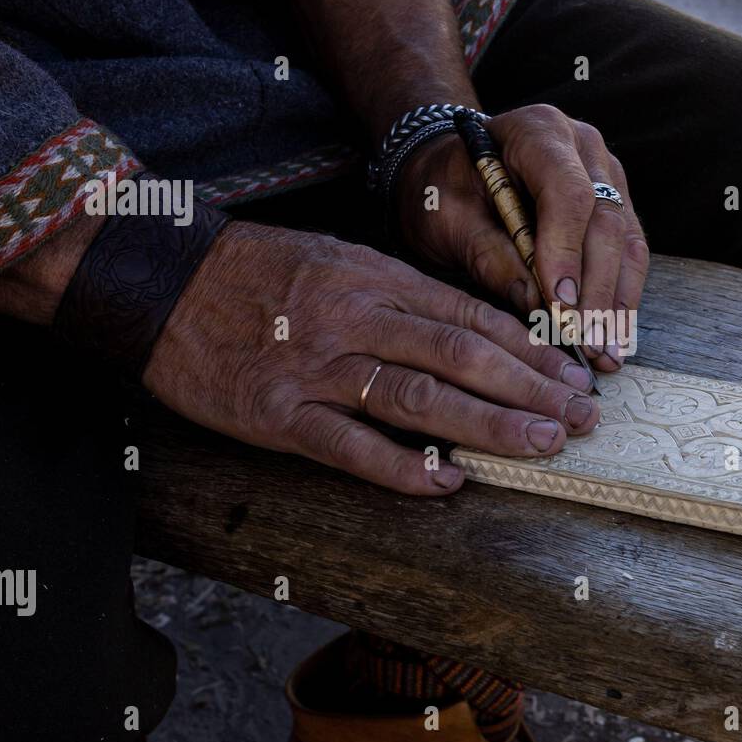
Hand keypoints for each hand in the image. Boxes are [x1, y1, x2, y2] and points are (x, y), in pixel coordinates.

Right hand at [143, 221, 599, 494]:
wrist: (161, 280)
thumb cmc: (259, 272)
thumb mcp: (339, 260)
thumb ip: (403, 296)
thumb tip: (475, 333)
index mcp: (376, 279)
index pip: (471, 317)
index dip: (531, 350)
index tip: (574, 375)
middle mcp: (358, 319)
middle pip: (463, 357)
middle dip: (532, 391)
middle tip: (581, 420)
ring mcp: (319, 368)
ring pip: (422, 398)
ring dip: (491, 425)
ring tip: (542, 446)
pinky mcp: (279, 415)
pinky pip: (352, 446)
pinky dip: (404, 466)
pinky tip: (448, 481)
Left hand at [396, 104, 649, 370]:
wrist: (448, 171)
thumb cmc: (442, 190)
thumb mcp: (447, 220)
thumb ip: (489, 257)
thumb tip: (538, 306)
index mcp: (537, 131)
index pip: (567, 193)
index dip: (567, 252)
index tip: (560, 306)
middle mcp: (584, 146)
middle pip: (606, 220)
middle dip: (598, 290)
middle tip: (588, 345)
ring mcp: (606, 173)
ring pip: (627, 241)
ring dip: (618, 302)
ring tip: (607, 354)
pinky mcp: (615, 204)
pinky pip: (629, 253)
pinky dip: (622, 298)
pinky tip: (613, 338)